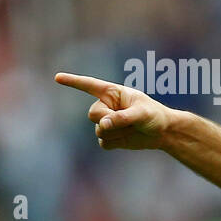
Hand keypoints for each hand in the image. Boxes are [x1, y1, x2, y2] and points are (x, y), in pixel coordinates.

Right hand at [56, 72, 173, 150]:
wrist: (163, 132)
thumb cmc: (154, 116)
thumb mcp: (142, 113)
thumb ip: (122, 117)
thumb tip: (102, 125)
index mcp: (112, 93)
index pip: (89, 85)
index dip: (73, 81)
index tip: (57, 77)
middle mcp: (106, 106)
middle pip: (93, 115)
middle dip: (109, 121)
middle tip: (129, 121)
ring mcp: (106, 122)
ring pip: (99, 131)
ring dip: (117, 133)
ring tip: (133, 128)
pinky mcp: (109, 137)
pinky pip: (104, 143)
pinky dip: (117, 142)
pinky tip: (128, 137)